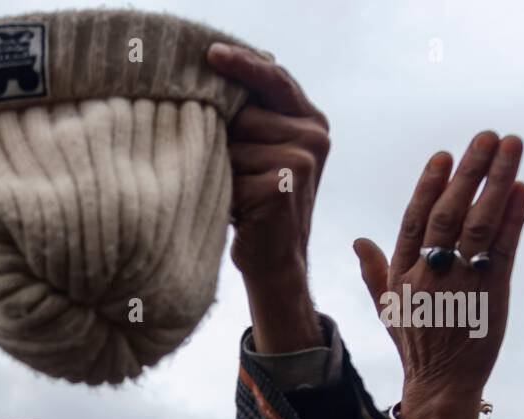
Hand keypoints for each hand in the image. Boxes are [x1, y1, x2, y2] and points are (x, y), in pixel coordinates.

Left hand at [207, 43, 328, 352]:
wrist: (273, 262)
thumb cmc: (254, 205)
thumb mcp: (257, 154)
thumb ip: (248, 118)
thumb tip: (209, 74)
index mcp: (311, 121)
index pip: (273, 78)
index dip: (242, 63)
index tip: (209, 53)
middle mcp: (314, 135)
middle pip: (244, 113)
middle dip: (225, 141)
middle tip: (235, 176)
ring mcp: (303, 159)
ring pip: (235, 143)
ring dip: (223, 169)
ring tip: (237, 194)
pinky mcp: (286, 183)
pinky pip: (233, 172)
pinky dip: (225, 193)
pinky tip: (239, 211)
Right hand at [354, 132, 523, 418]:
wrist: (441, 384)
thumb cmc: (416, 344)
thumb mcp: (387, 308)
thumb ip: (374, 271)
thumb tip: (358, 240)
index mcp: (402, 275)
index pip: (414, 222)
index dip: (428, 187)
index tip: (442, 156)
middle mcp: (429, 275)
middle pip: (448, 214)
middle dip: (468, 172)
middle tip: (484, 137)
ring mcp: (461, 283)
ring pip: (478, 224)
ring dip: (496, 181)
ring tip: (510, 147)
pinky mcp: (491, 293)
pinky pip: (502, 248)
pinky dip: (512, 217)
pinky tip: (520, 189)